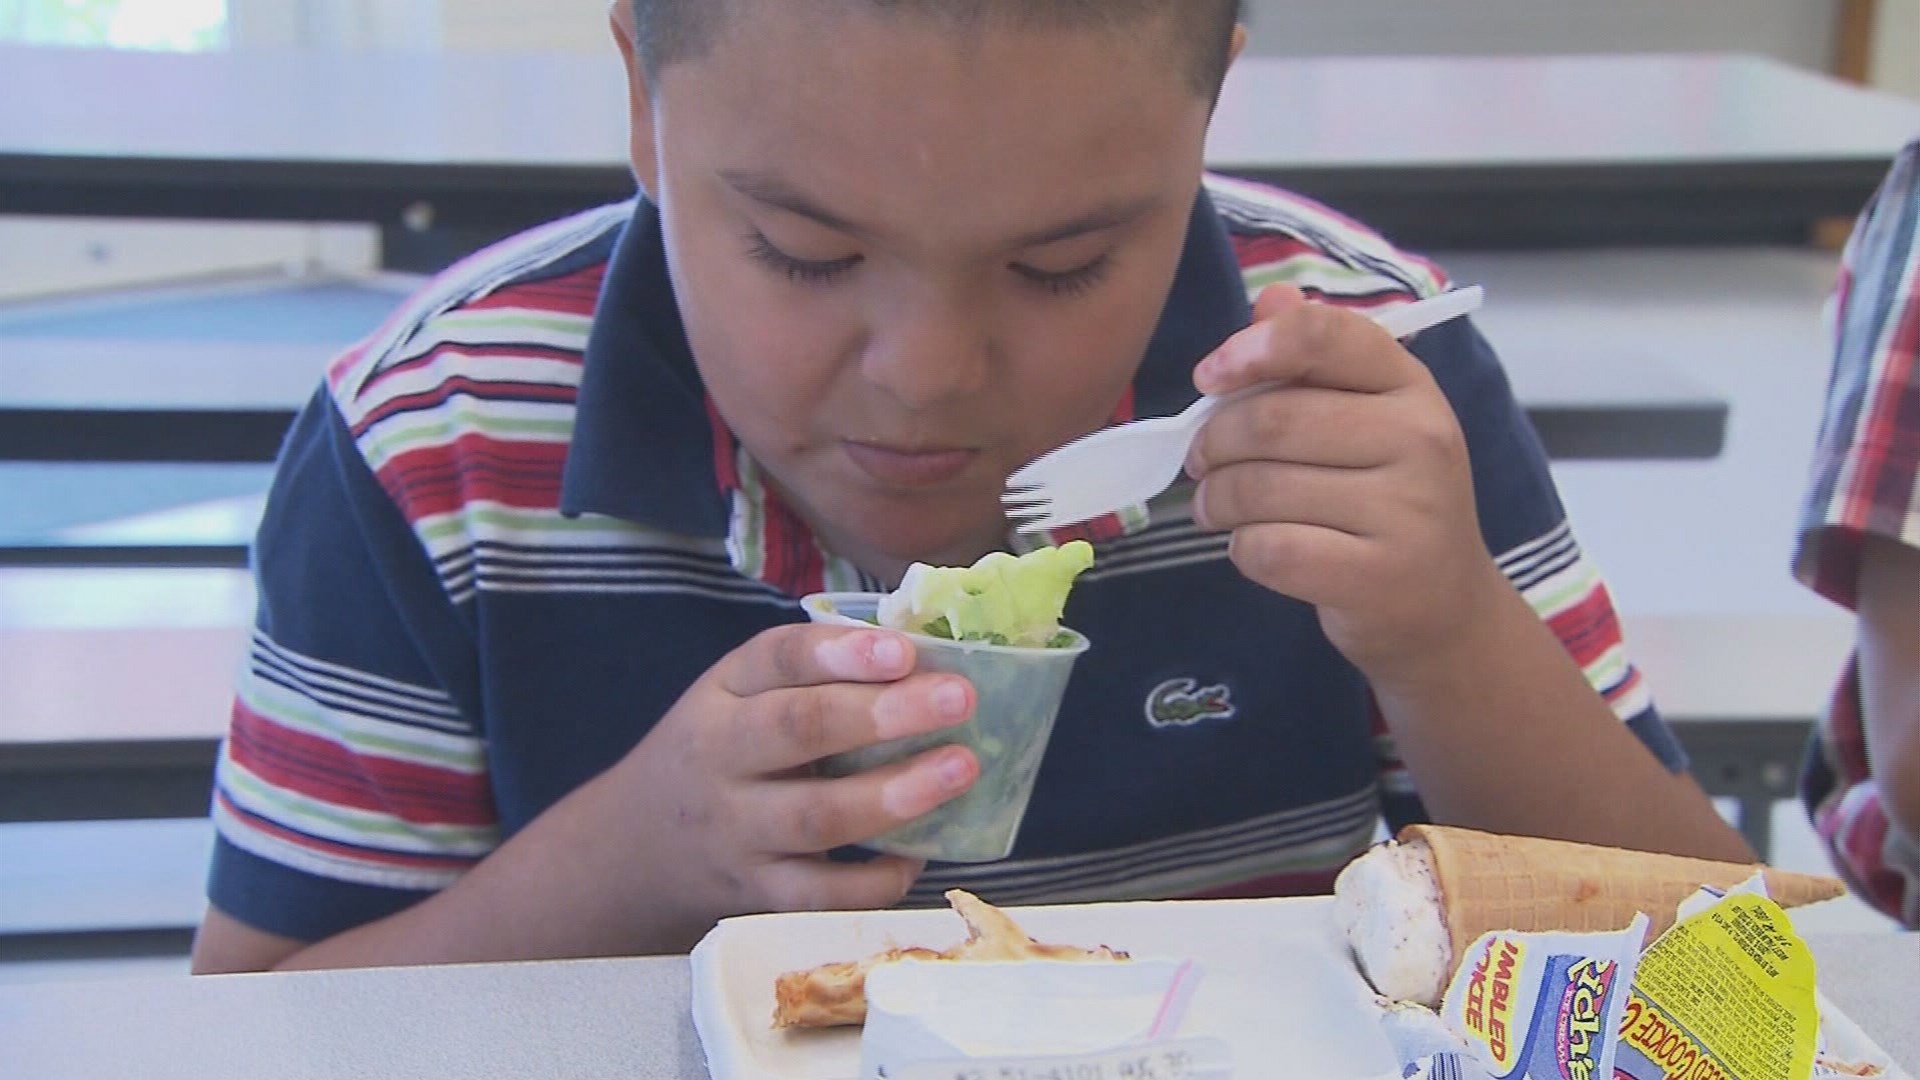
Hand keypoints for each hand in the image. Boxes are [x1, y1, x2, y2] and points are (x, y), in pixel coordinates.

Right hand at [611, 623, 978, 935]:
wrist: (638, 850)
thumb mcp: (736, 697)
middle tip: (959, 698)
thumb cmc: (718, 755)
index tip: (903, 649)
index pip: (774, 659)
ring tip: (960, 768)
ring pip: (816, 817)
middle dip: (882, 714)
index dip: (840, 653)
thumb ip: (811, 673)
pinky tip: (922, 851)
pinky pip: (822, 894)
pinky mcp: (755, 895)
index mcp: (722, 695)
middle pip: (798, 731)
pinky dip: (877, 878)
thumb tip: (925, 655)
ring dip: (894, 793)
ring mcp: (736, 832)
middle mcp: (721, 758)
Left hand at [1184, 283, 1508, 686]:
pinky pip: (1268, 548)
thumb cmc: (1388, 502)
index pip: (1322, 336)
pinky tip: (1254, 547)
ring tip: (1216, 507)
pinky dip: (1242, 548)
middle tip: (1200, 462)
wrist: (1444, 607)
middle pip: (1270, 420)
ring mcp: (1406, 512)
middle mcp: (1420, 439)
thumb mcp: (1368, 419)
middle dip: (1212, 443)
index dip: (1249, 350)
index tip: (1210, 378)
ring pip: (1260, 488)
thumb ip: (1315, 359)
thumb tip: (1271, 298)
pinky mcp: (1375, 577)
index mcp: (1411, 386)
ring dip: (1215, 499)